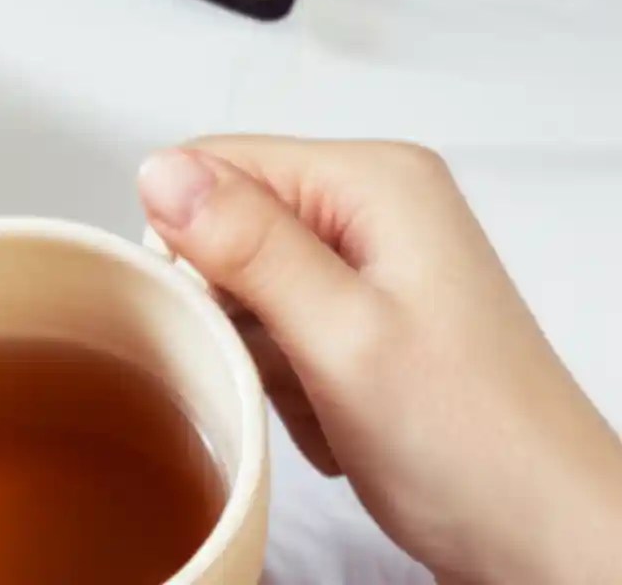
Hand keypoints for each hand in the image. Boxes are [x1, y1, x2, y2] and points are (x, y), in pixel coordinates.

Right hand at [138, 137, 621, 583]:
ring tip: (318, 397)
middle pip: (228, 227)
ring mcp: (372, 263)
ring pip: (245, 287)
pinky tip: (331, 411)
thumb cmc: (468, 442)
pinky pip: (275, 329)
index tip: (215, 320)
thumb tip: (159, 169)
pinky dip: (284, 378)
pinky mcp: (366, 316)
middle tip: (284, 368)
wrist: (541, 535)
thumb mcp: (342, 337)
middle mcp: (374, 207)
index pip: (216, 166)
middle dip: (231, 309)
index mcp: (373, 181)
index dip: (189, 242)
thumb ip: (248, 246)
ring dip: (258, 354)